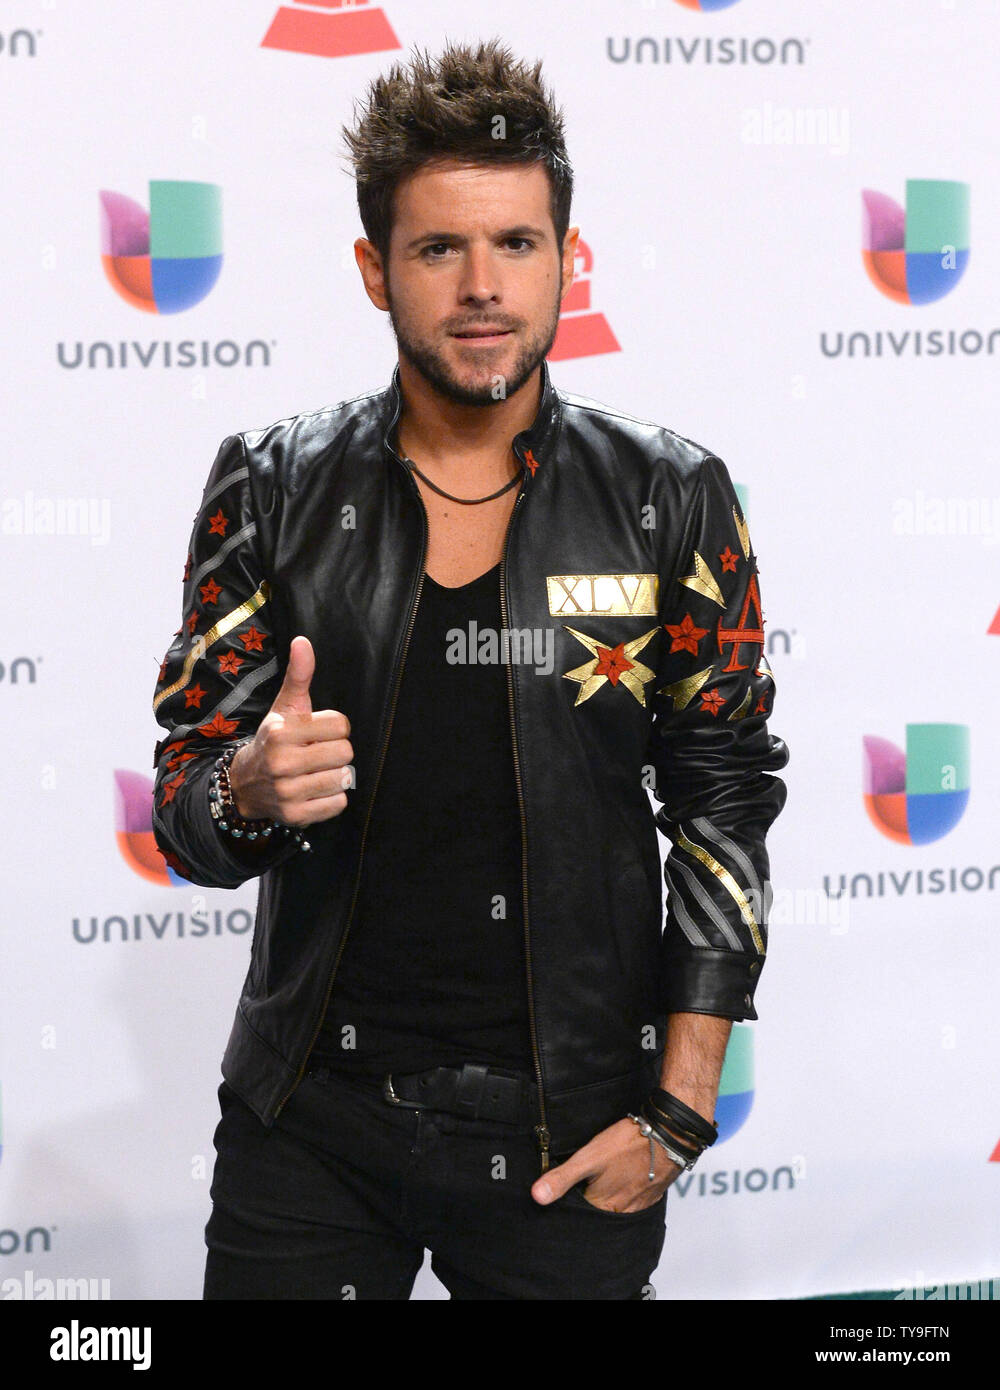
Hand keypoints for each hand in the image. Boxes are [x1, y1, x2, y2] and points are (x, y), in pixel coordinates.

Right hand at [228, 635, 353, 826]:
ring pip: (344, 779)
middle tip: (318, 754)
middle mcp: (282, 763)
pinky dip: (332, 798)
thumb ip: (299, 675)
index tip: (318, 733)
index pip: (341, 725)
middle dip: (336, 752)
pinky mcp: (296, 815)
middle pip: (346, 752)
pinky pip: (338, 803)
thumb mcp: (284, 707)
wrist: (245, 784)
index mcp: (281, 732)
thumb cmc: (274, 740)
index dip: (334, 728)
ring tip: (317, 771)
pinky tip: (315, 790)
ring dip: (335, 775)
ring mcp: (288, 792)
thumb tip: (303, 641)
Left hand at [530, 1117, 680, 1213]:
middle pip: (598, 1213)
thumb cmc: (628, 1145)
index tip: (566, 1194)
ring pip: (616, 1208)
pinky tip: (622, 1180)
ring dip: (608, 1199)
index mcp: (603, 1206)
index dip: (570, 1204)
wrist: (668, 1136)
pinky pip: (633, 1202)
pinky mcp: (651, 1195)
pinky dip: (625, 1194)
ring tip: (602, 1182)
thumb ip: (562, 1178)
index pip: (580, 1214)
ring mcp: (639, 1205)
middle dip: (589, 1203)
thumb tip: (536, 1197)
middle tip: (584, 1185)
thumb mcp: (589, 1157)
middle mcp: (621, 1212)